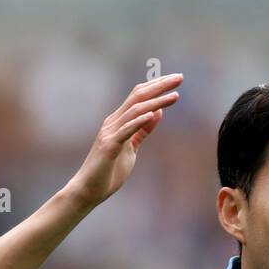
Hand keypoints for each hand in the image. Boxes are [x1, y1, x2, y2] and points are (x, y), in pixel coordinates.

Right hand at [65, 73, 182, 208]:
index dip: (157, 86)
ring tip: (174, 96)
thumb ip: (142, 131)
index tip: (175, 79)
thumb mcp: (132, 148)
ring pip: (135, 110)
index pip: (139, 96)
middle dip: (160, 85)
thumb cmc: (109, 171)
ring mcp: (110, 133)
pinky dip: (139, 121)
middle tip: (180, 77)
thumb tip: (157, 112)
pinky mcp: (109, 146)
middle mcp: (113, 122)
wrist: (88, 190)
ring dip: (156, 101)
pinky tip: (153, 113)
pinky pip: (126, 130)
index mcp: (119, 121)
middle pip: (138, 97)